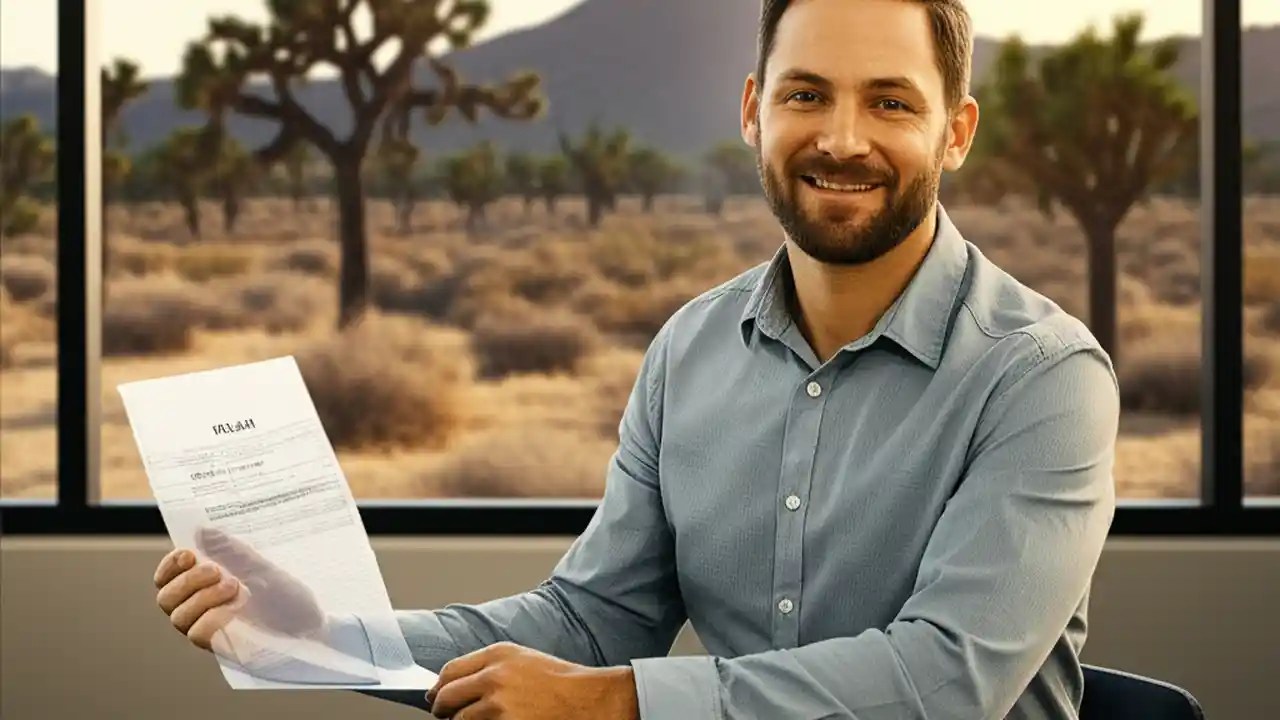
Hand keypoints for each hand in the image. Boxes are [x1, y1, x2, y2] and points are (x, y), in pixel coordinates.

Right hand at [153, 524, 326, 655]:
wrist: (312, 622)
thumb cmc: (285, 594)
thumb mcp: (260, 567)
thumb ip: (231, 551)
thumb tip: (202, 531)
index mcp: (203, 585)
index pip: (166, 577)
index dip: (169, 566)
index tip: (187, 554)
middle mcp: (198, 608)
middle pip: (166, 597)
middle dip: (187, 580)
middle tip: (215, 570)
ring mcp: (207, 628)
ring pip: (179, 616)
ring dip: (203, 597)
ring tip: (235, 586)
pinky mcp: (219, 645)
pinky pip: (197, 633)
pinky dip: (212, 618)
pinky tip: (234, 609)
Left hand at [426, 642, 638, 719]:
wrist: (587, 699)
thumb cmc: (559, 680)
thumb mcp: (522, 659)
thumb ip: (489, 667)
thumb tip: (455, 684)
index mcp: (497, 655)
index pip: (450, 672)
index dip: (439, 688)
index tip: (436, 698)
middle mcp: (494, 677)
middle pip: (447, 697)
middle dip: (442, 710)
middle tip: (444, 716)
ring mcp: (498, 705)